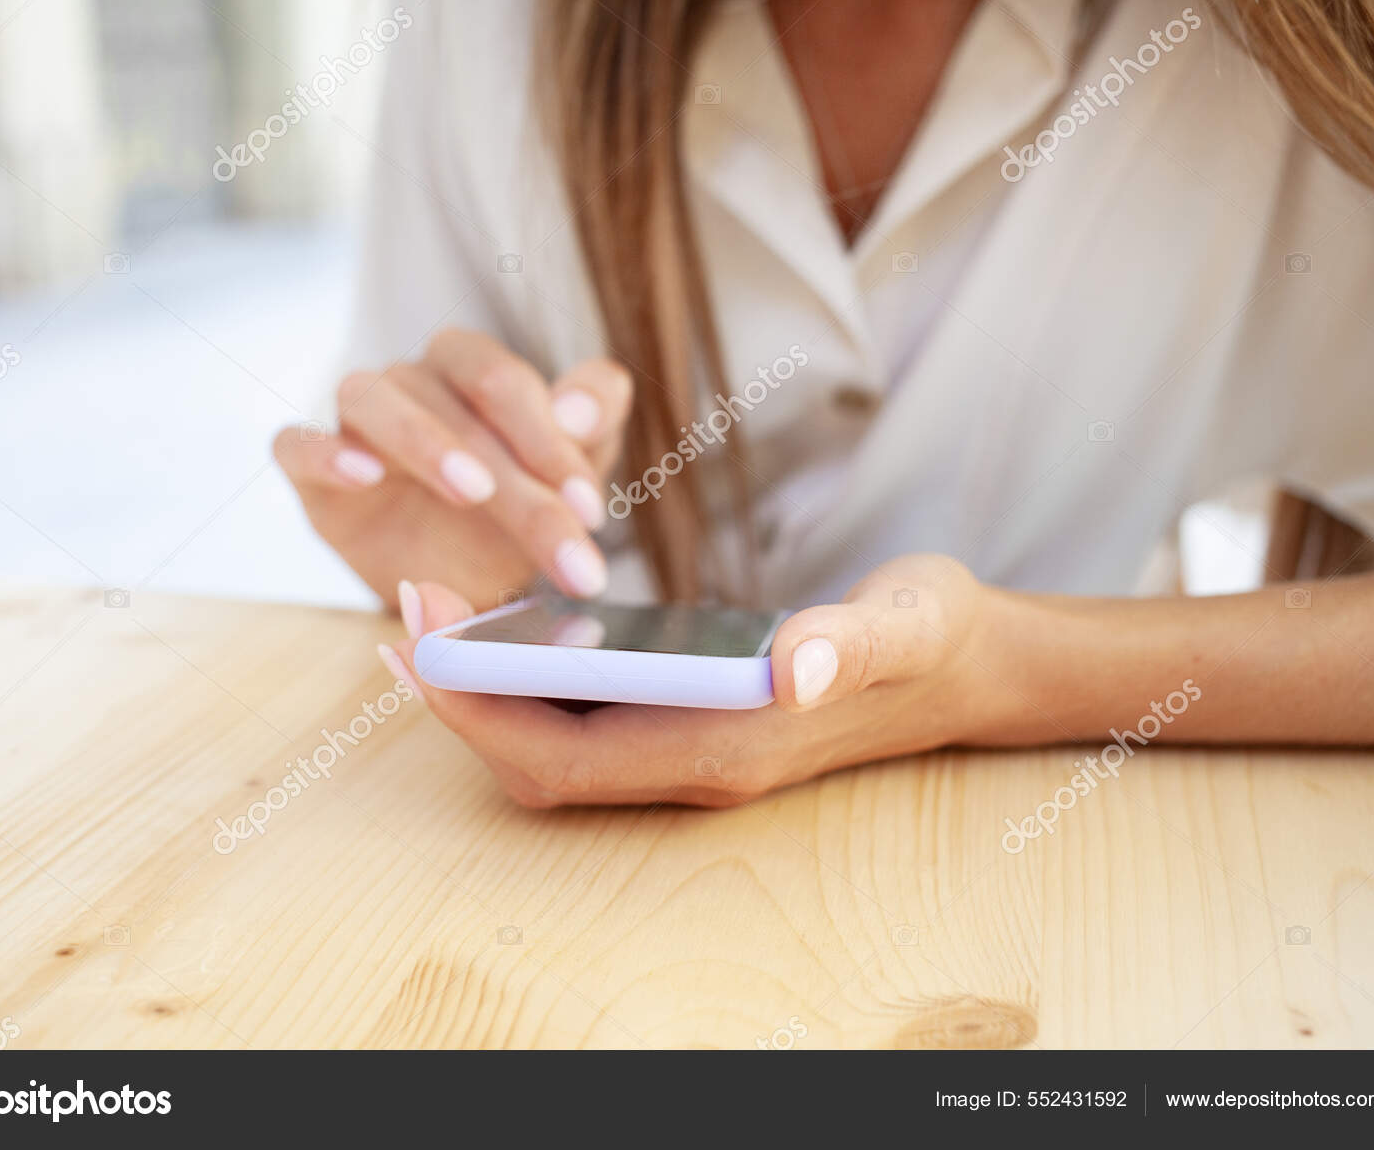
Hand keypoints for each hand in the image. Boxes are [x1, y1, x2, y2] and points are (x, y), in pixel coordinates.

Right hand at [275, 329, 631, 611]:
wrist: (453, 583)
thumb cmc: (514, 509)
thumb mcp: (572, 469)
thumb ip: (595, 418)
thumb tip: (580, 412)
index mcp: (469, 367)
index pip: (504, 379)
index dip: (550, 439)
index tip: (589, 509)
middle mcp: (410, 381)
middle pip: (456, 398)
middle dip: (518, 474)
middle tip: (566, 534)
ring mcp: (354, 422)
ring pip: (373, 398)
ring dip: (427, 439)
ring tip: (475, 490)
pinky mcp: (310, 472)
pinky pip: (296, 443)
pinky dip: (324, 452)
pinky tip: (365, 474)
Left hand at [376, 555, 1001, 805]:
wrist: (967, 666)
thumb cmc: (930, 639)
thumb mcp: (904, 623)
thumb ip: (850, 643)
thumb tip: (794, 662)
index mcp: (722, 748)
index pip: (561, 757)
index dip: (476, 709)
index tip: (418, 637)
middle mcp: (691, 764)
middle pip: (537, 760)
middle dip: (458, 696)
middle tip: (406, 608)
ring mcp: (689, 749)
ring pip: (554, 743)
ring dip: (486, 690)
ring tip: (435, 614)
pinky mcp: (691, 720)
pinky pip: (586, 718)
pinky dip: (532, 680)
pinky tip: (511, 622)